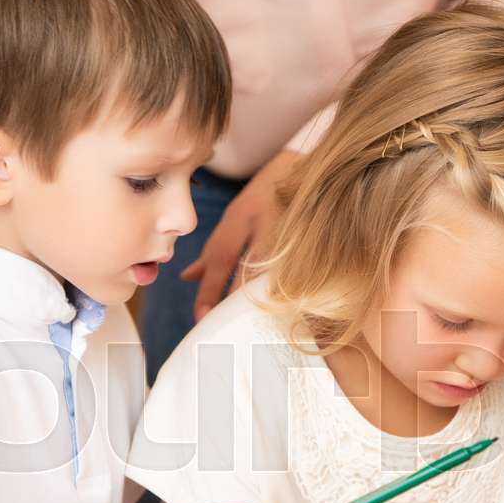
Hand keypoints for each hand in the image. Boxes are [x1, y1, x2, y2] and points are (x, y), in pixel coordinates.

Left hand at [181, 147, 298, 320]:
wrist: (308, 169)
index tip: (200, 318)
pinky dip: (289, 300)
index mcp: (243, 217)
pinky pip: (301, 280)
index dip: (210, 291)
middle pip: (250, 274)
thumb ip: (212, 251)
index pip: (221, 259)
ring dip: (262, 307)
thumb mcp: (234, 218)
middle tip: (221, 332)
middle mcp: (268, 226)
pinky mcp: (316, 248)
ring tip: (249, 333)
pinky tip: (282, 318)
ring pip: (276, 280)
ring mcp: (295, 237)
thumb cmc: (264, 198)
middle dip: (234, 305)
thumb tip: (187, 278)